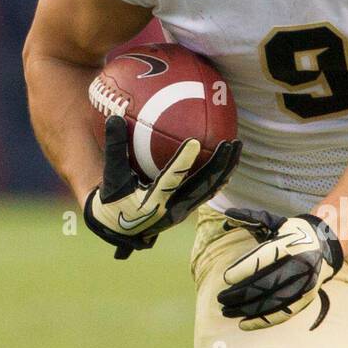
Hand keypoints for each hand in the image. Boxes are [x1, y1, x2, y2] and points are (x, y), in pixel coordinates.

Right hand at [84, 114, 241, 258]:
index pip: (170, 179)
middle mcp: (172, 208)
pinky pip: (209, 190)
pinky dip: (220, 175)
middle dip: (219, 165)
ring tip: (237, 147)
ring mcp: (183, 210)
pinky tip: (230, 160)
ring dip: (226, 168)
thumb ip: (114, 148)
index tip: (195, 142)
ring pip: (211, 188)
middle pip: (202, 185)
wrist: (120, 231)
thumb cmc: (113, 201)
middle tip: (232, 142)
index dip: (183, 161)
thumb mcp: (110, 177)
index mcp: (151, 201)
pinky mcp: (188, 208)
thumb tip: (115, 117)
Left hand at [216, 207, 343, 329]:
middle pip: (265, 284)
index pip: (263, 260)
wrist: (327, 244)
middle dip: (240, 294)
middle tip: (221, 298)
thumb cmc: (294, 233)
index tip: (226, 278)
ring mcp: (305, 284)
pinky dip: (263, 321)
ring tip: (228, 312)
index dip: (242, 270)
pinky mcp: (307, 298)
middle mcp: (300, 265)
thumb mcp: (275, 222)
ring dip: (247, 310)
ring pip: (272, 302)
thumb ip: (251, 218)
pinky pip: (283, 313)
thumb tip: (228, 215)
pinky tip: (245, 323)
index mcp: (291, 244)